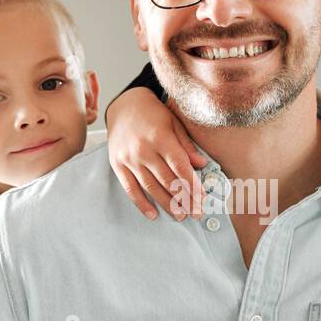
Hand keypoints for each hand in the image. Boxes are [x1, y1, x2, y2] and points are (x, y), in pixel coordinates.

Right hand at [106, 86, 207, 220]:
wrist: (124, 105)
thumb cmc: (154, 114)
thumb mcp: (174, 123)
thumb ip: (187, 145)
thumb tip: (202, 164)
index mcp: (161, 138)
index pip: (180, 167)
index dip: (193, 186)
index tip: (202, 200)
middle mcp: (143, 150)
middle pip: (167, 181)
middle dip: (183, 200)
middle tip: (195, 213)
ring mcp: (129, 158)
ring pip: (150, 187)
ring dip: (166, 205)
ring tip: (180, 216)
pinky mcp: (117, 164)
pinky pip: (130, 188)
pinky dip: (141, 204)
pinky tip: (153, 214)